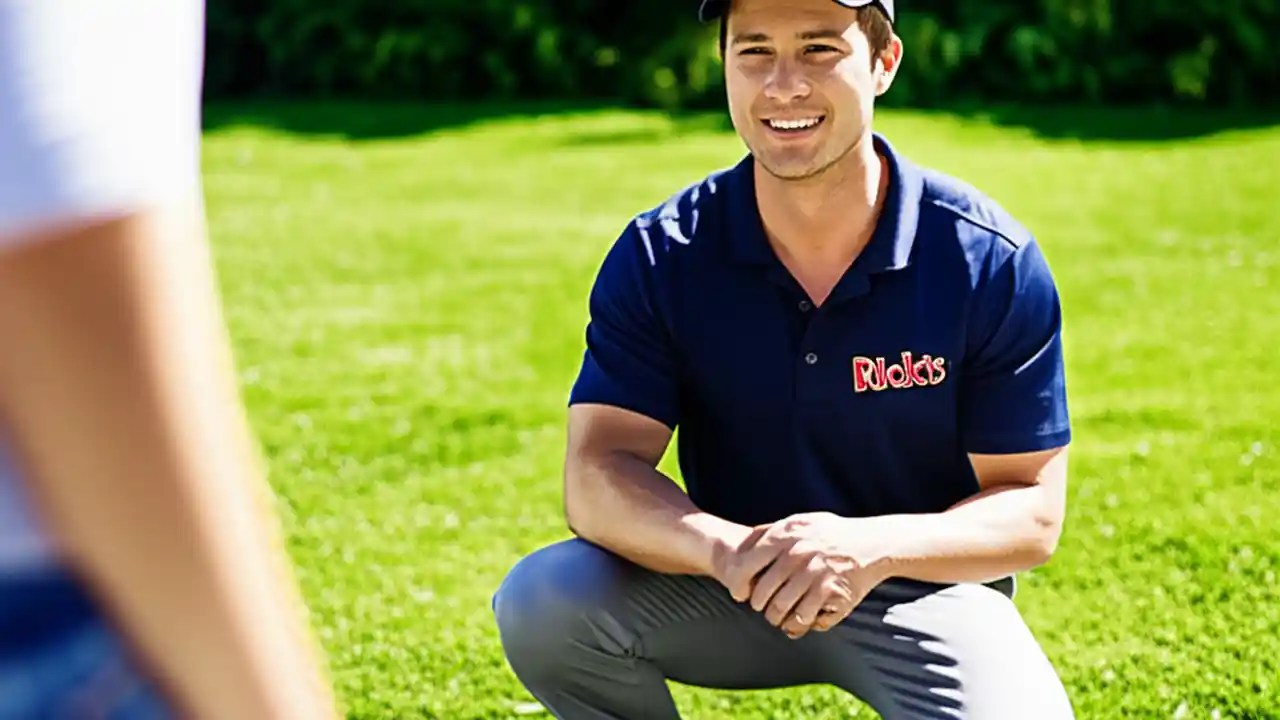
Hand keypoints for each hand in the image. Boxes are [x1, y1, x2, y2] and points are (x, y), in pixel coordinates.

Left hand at [721, 512, 887, 638]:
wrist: (872, 543)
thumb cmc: (832, 533)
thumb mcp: (801, 522)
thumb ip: (773, 531)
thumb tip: (745, 542)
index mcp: (786, 535)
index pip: (747, 564)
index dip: (738, 583)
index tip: (740, 593)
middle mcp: (797, 555)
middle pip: (762, 592)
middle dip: (758, 604)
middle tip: (761, 607)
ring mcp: (815, 575)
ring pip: (780, 609)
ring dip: (775, 618)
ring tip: (777, 617)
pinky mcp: (831, 593)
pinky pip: (803, 618)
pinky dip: (797, 624)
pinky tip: (798, 621)